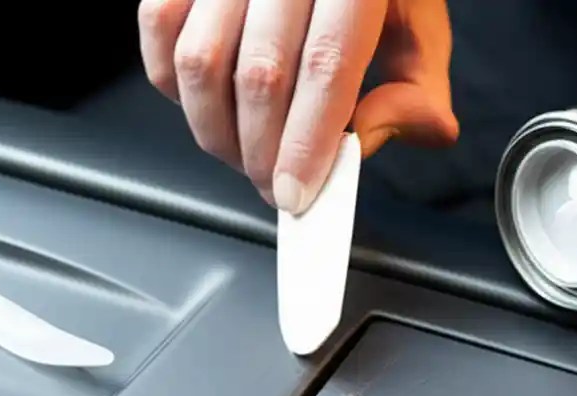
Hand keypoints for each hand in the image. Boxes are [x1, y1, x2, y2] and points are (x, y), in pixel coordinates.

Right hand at [138, 0, 458, 213]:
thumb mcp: (418, 20)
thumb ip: (415, 88)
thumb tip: (369, 141)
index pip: (325, 63)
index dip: (306, 141)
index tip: (296, 194)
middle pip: (258, 73)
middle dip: (262, 153)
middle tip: (276, 187)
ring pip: (199, 60)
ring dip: (216, 129)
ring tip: (246, 150)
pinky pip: (158, 27)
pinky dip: (175, 81)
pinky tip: (210, 99)